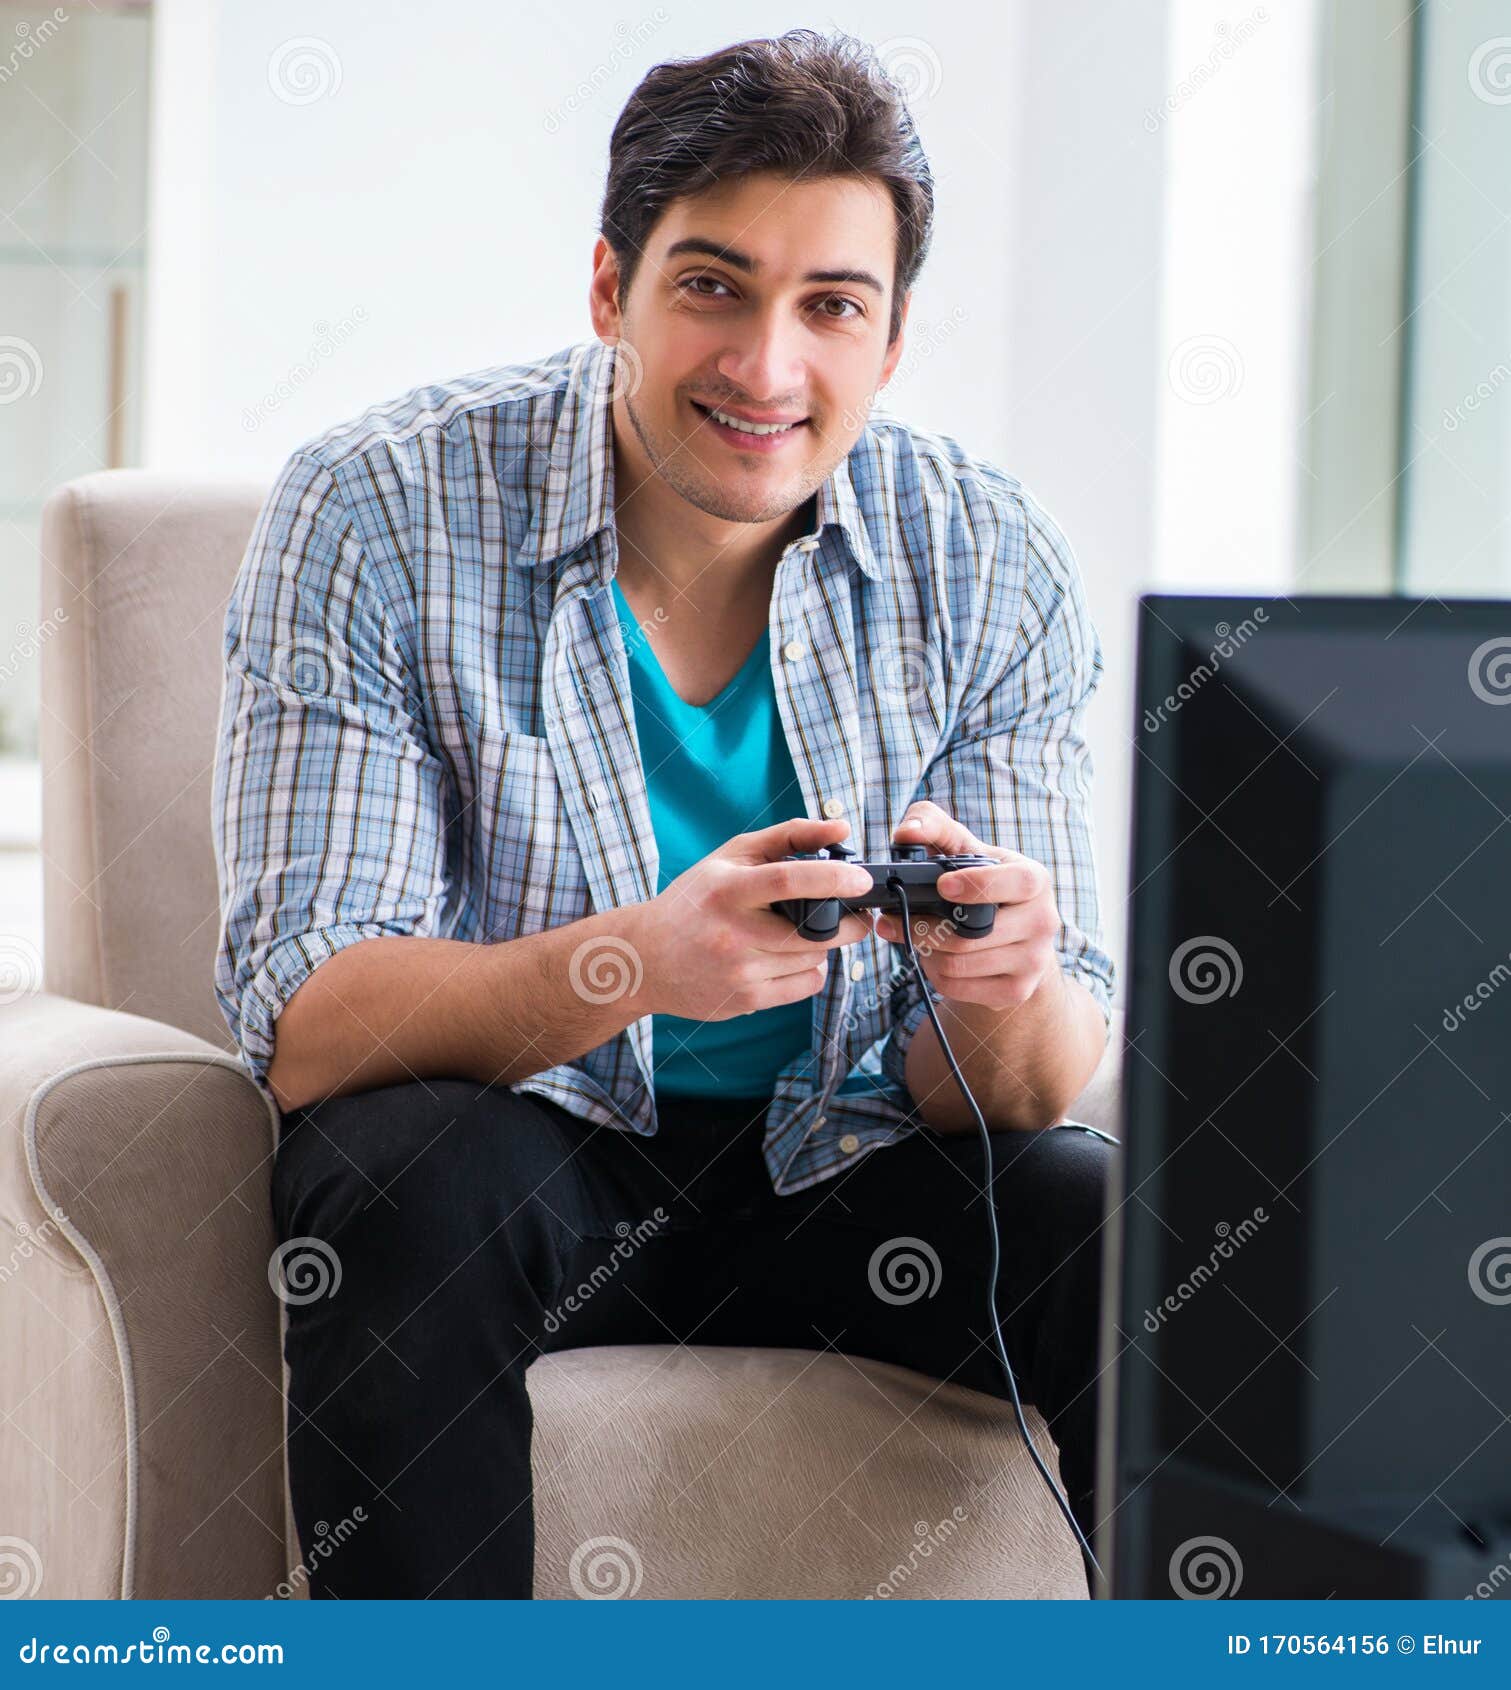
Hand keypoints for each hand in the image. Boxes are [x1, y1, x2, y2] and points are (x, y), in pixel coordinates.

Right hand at [629, 816, 875, 1020]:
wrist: (646, 958)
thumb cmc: (695, 901)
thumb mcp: (730, 857)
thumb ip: (787, 837)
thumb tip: (841, 828)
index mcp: (728, 890)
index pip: (790, 880)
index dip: (836, 879)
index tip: (863, 880)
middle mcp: (733, 933)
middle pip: (814, 931)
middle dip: (849, 923)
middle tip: (856, 913)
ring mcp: (739, 972)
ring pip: (813, 959)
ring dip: (823, 946)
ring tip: (807, 933)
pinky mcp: (744, 1001)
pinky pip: (804, 986)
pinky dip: (811, 970)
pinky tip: (793, 958)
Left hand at [873, 800, 1060, 1009]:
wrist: (1017, 940)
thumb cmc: (984, 885)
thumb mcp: (965, 850)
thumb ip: (934, 827)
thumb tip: (907, 832)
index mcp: (1035, 880)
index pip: (1016, 883)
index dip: (978, 885)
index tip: (942, 885)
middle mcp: (1043, 921)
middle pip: (972, 935)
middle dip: (923, 927)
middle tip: (889, 920)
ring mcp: (1033, 960)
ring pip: (960, 963)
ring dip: (925, 951)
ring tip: (912, 936)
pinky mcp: (1017, 991)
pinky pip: (960, 986)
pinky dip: (936, 974)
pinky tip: (933, 958)